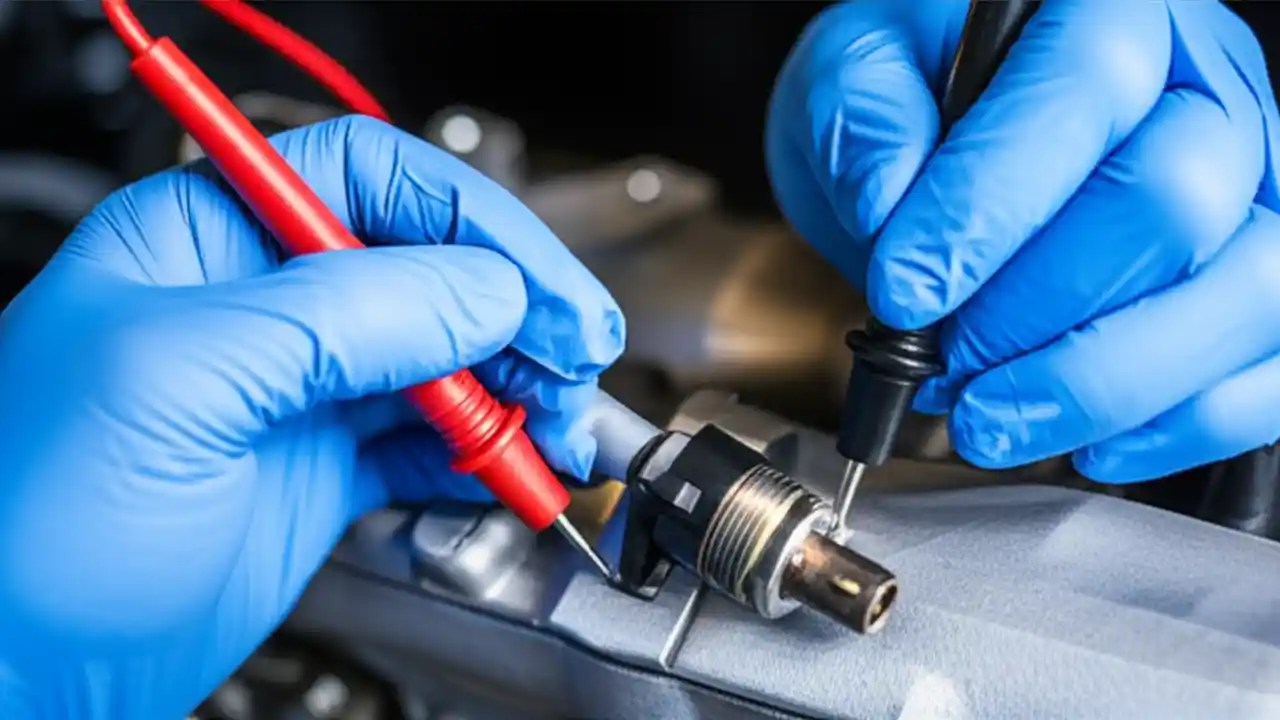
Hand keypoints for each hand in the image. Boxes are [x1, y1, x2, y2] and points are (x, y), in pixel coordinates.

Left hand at [0, 115, 622, 718]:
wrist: (7, 669)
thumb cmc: (22, 521)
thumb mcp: (178, 381)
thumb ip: (344, 319)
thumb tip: (485, 292)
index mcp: (211, 239)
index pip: (371, 180)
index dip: (472, 222)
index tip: (537, 290)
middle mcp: (265, 302)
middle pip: (427, 266)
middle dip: (515, 309)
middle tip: (575, 358)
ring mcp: (300, 388)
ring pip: (445, 356)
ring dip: (517, 385)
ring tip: (557, 425)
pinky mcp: (323, 468)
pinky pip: (431, 443)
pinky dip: (486, 454)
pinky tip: (514, 467)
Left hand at [767, 0, 1279, 481]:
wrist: (943, 139)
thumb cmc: (909, 96)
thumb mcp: (851, 75)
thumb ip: (863, 119)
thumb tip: (891, 206)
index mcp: (1106, 11)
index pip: (1081, 95)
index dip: (989, 208)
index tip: (905, 291)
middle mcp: (1203, 88)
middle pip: (1172, 202)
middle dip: (1037, 311)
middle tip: (943, 363)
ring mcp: (1251, 188)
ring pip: (1244, 292)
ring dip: (1103, 384)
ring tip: (992, 419)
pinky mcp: (1257, 282)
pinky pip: (1272, 371)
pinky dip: (1180, 424)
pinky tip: (1087, 440)